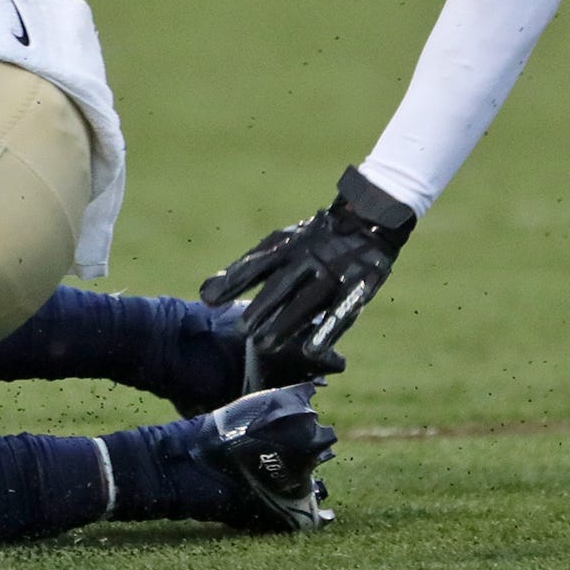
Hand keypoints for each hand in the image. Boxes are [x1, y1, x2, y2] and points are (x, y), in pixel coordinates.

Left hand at [199, 167, 415, 372]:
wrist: (365, 219)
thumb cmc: (309, 241)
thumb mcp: (276, 249)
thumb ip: (243, 272)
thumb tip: (204, 295)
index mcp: (286, 246)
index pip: (255, 264)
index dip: (233, 281)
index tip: (208, 299)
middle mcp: (308, 258)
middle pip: (282, 284)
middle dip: (262, 306)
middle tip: (242, 329)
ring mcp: (334, 272)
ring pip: (308, 301)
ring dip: (286, 323)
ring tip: (265, 345)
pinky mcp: (360, 286)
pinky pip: (342, 311)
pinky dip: (327, 330)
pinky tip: (312, 350)